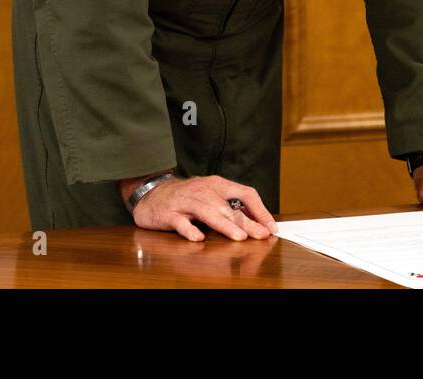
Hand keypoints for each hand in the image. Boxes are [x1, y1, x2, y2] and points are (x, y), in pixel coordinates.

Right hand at [120, 174, 277, 241]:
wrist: (152, 194)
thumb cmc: (187, 197)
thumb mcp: (211, 195)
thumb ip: (230, 206)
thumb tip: (257, 222)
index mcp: (218, 184)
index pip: (245, 193)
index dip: (260, 209)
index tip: (270, 226)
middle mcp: (204, 190)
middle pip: (229, 207)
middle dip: (247, 222)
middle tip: (261, 235)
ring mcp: (186, 202)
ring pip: (208, 213)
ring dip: (225, 225)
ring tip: (239, 237)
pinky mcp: (169, 214)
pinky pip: (181, 222)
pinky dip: (190, 230)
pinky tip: (198, 238)